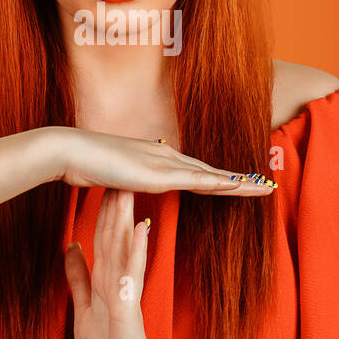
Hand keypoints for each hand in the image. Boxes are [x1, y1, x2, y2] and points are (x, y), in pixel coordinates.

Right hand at [50, 127, 274, 195]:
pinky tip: (239, 186)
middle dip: (241, 180)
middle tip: (267, 184)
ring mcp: (165, 164)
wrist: (71, 151)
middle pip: (212, 172)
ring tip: (266, 187)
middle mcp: (168, 157)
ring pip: (213, 175)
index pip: (198, 172)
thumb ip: (128, 180)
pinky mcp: (159, 174)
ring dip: (241, 182)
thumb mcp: (115, 176)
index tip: (242, 185)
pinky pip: (197, 180)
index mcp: (159, 159)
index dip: (221, 180)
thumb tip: (130, 184)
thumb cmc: (86, 163)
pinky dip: (221, 183)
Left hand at [64, 188, 160, 338]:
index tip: (100, 179)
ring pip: (122, 247)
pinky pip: (130, 274)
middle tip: (117, 168)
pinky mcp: (128, 307)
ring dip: (124, 218)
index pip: (102, 236)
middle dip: (114, 203)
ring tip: (128, 188)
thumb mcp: (83, 306)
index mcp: (104, 278)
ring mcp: (124, 291)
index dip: (100, 209)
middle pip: (113, 235)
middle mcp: (116, 279)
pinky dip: (134, 251)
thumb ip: (78, 277)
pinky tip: (139, 229)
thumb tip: (70, 247)